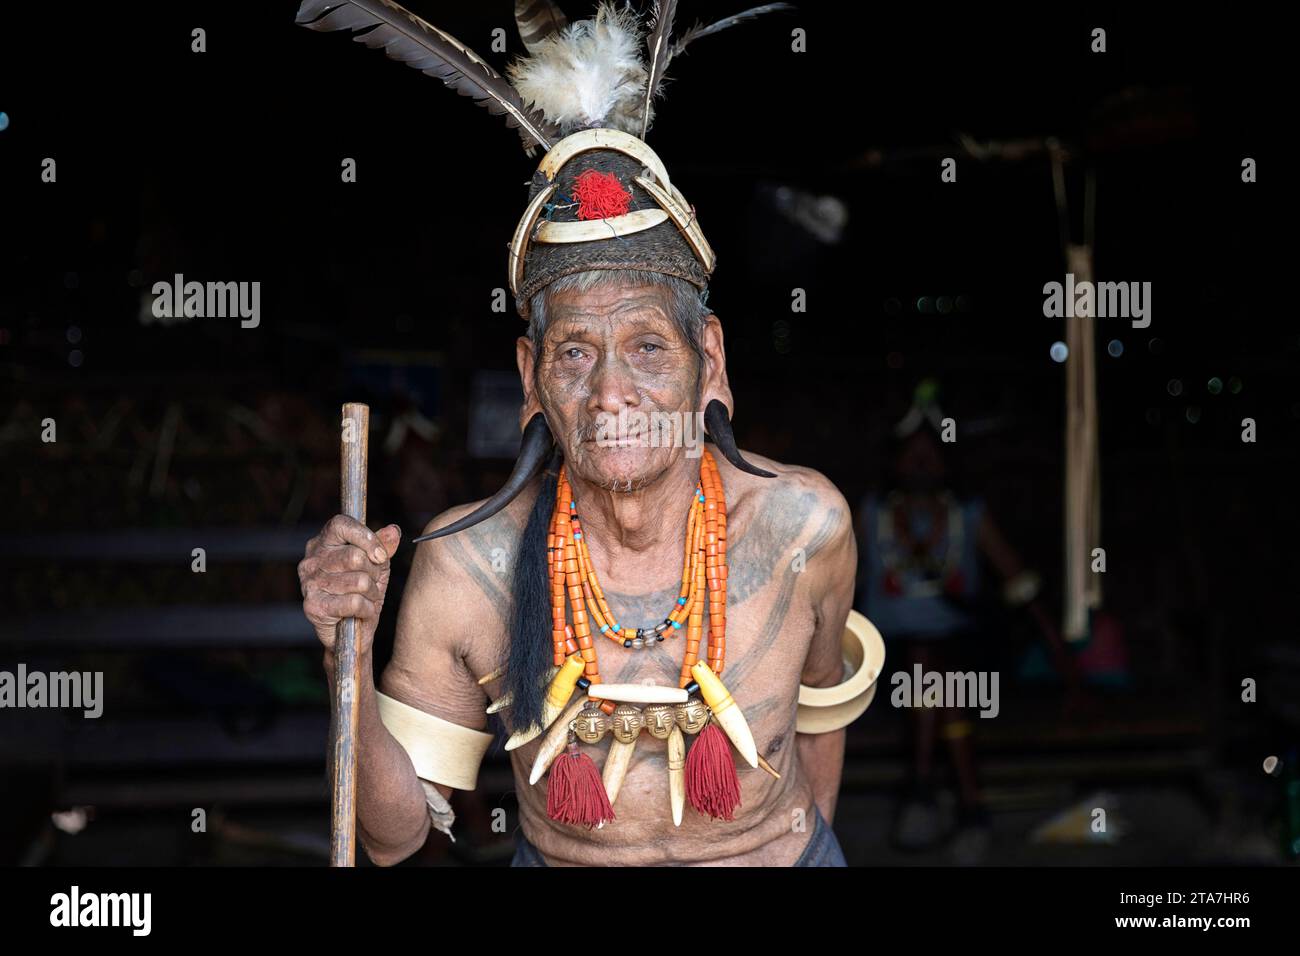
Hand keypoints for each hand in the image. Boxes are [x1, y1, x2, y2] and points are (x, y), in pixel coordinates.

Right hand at [299, 516, 401, 656]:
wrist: (352, 634)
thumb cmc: (362, 594)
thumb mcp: (377, 567)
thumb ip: (383, 547)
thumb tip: (393, 531)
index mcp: (323, 544)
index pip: (341, 524)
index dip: (366, 537)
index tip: (380, 556)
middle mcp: (311, 561)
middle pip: (355, 556)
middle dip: (374, 573)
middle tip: (373, 584)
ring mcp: (309, 584)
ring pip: (359, 581)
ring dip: (372, 593)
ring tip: (367, 599)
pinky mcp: (313, 606)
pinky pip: (354, 602)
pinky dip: (367, 609)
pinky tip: (361, 612)